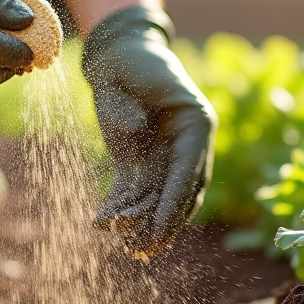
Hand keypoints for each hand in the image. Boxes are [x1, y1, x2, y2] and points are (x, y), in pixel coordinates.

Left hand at [83, 7, 215, 256]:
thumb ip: (128, 109)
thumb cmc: (129, 62)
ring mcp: (167, 155)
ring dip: (145, 223)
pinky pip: (136, 191)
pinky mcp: (142, 161)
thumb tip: (132, 136)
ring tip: (130, 248)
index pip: (189, 170)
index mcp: (196, 122)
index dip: (174, 202)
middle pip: (180, 192)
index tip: (160, 228)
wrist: (118, 54)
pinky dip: (125, 209)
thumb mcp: (130, 78)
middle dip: (163, 223)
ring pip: (160, 198)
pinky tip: (107, 224)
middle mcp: (188, 143)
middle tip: (146, 250)